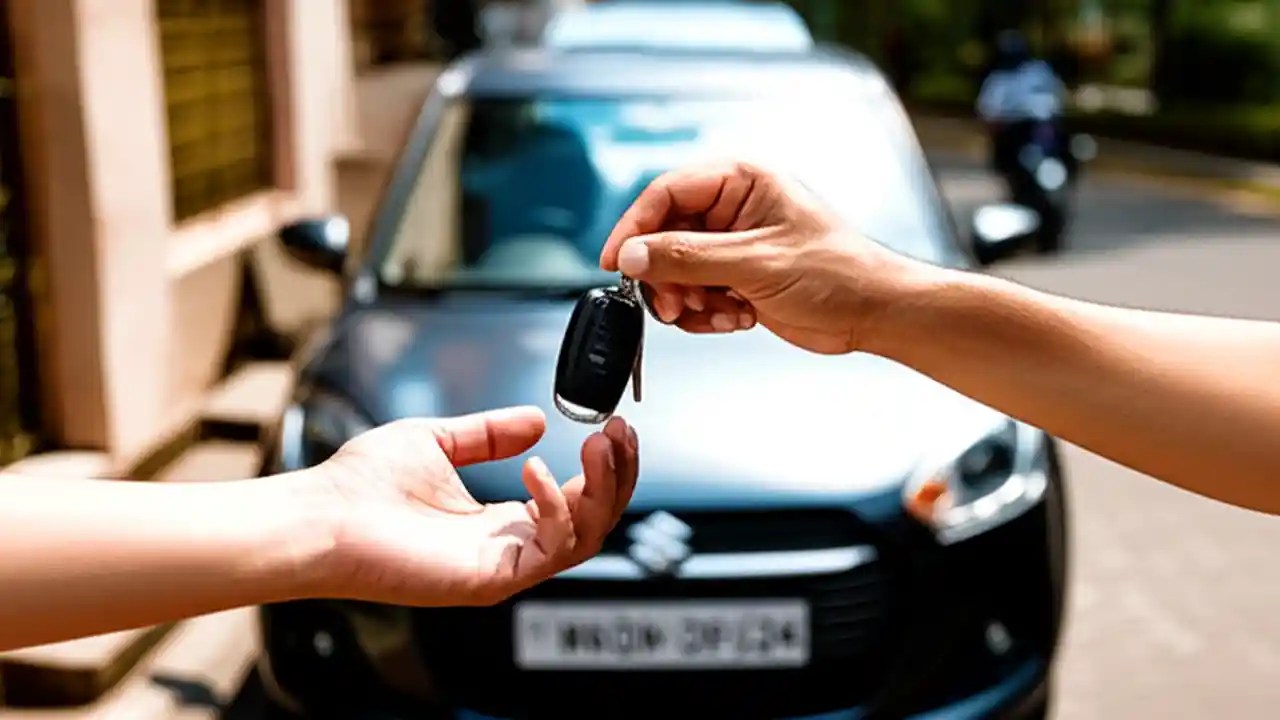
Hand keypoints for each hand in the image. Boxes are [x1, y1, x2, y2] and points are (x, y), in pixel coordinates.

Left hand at [309, 407, 636, 605]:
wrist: (320, 515)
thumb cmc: (360, 485)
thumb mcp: (438, 441)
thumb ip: (488, 434)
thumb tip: (537, 420)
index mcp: (497, 522)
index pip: (574, 502)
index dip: (601, 467)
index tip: (613, 427)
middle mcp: (506, 548)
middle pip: (592, 522)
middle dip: (616, 476)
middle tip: (620, 433)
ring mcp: (501, 568)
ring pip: (585, 538)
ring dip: (604, 489)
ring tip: (601, 445)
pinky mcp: (490, 579)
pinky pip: (550, 551)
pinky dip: (557, 509)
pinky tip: (539, 471)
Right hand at [600, 161, 921, 354]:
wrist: (874, 313)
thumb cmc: (838, 273)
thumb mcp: (756, 263)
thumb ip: (688, 258)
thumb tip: (633, 255)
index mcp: (741, 180)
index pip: (666, 193)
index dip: (635, 227)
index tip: (615, 262)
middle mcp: (734, 207)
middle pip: (665, 236)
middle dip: (667, 276)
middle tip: (675, 304)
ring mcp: (733, 244)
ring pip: (676, 270)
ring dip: (689, 300)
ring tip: (719, 312)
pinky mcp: (736, 276)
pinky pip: (695, 293)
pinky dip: (706, 313)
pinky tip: (736, 318)